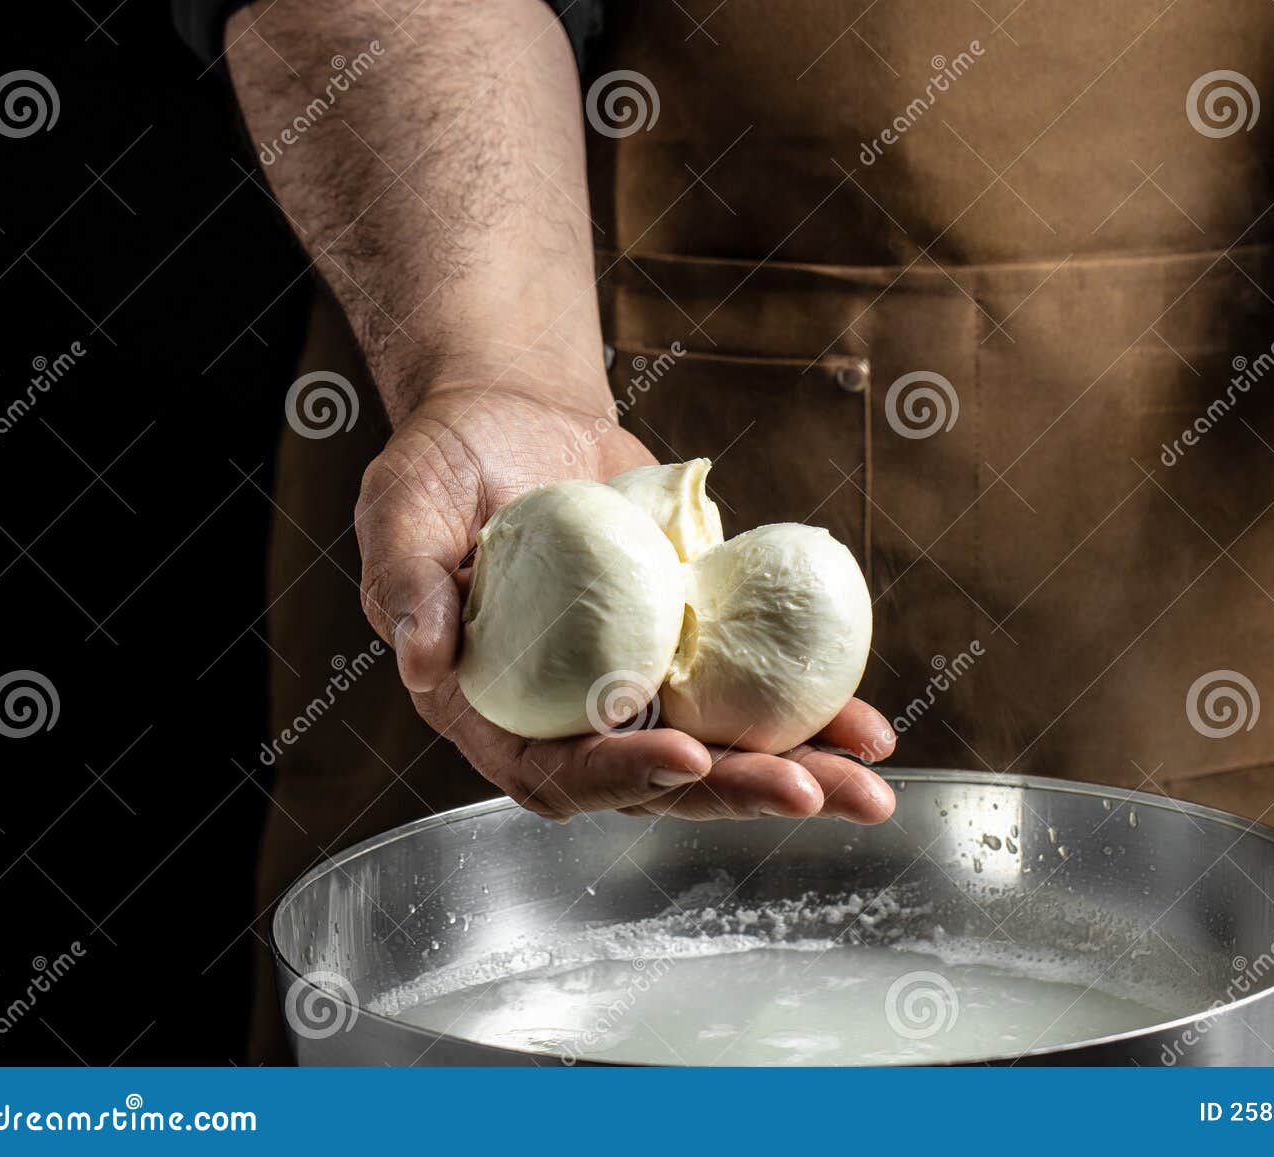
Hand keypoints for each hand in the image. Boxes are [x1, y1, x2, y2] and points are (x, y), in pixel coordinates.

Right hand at [354, 383, 897, 823]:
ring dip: (798, 771)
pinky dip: (815, 709)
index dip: (621, 775)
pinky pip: (758, 688)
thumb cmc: (449, 459)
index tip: (685, 756)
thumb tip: (420, 657)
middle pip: (661, 781)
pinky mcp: (694, 647)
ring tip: (869, 786)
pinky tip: (870, 724)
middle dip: (738, 791)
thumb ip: (405, 577)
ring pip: (724, 748)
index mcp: (500, 707)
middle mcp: (576, 713)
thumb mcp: (402, 501)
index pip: (558, 772)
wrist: (522, 418)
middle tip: (810, 794)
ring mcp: (644, 683)